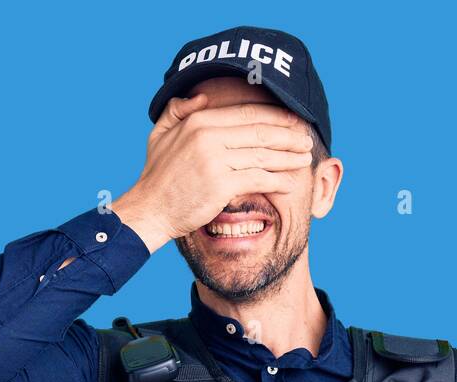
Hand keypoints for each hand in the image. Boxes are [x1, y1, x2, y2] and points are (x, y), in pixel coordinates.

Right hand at [112, 95, 313, 252]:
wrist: (149, 210)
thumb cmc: (156, 176)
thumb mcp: (159, 134)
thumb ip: (177, 110)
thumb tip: (200, 96)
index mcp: (199, 120)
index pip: (248, 113)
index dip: (276, 116)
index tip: (293, 121)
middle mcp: (208, 136)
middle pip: (261, 132)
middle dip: (289, 135)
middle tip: (307, 139)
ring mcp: (215, 160)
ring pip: (263, 155)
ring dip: (288, 157)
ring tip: (304, 158)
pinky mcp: (221, 185)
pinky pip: (258, 179)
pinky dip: (278, 181)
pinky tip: (290, 182)